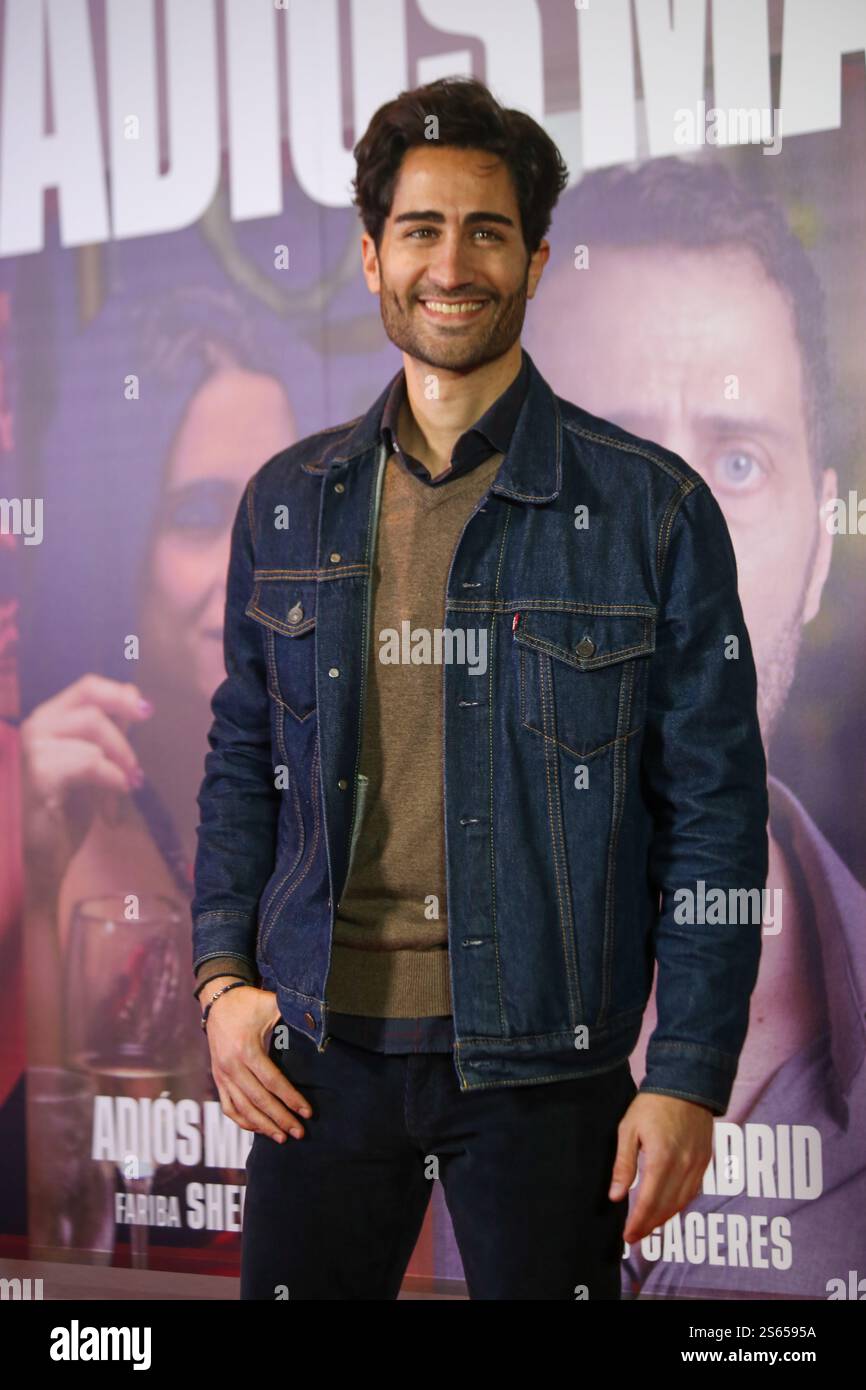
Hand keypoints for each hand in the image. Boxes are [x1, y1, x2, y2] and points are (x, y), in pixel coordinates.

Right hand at [20, 675, 152, 892]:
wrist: (42, 855)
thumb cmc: (66, 809)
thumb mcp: (92, 761)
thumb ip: (107, 730)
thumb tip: (133, 694)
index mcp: (48, 719)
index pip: (87, 686)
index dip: (120, 694)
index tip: (147, 711)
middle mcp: (35, 727)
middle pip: (93, 709)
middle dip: (123, 741)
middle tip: (135, 771)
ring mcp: (32, 749)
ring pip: (93, 735)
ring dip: (118, 765)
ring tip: (122, 791)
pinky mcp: (38, 774)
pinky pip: (89, 763)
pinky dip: (111, 781)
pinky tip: (111, 808)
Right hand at [204, 982, 313, 1143]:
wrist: (218, 1001)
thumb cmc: (250, 1003)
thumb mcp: (272, 1004)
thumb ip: (296, 1012)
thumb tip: (322, 1022)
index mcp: (246, 1049)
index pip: (272, 1081)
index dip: (291, 1099)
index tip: (308, 1112)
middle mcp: (231, 1066)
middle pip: (258, 1100)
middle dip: (280, 1118)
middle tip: (299, 1133)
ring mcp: (222, 1075)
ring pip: (242, 1109)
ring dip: (263, 1126)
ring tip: (282, 1138)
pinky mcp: (218, 1079)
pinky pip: (229, 1107)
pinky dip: (243, 1121)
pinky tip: (260, 1129)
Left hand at [608, 1092, 713, 1244]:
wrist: (688, 1083)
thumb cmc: (653, 1104)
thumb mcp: (629, 1128)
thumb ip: (624, 1164)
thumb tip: (616, 1196)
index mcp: (662, 1159)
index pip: (650, 1202)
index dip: (638, 1223)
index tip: (627, 1236)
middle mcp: (684, 1166)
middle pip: (667, 1208)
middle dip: (650, 1226)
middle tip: (635, 1236)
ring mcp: (697, 1164)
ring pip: (682, 1203)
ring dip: (665, 1218)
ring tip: (648, 1226)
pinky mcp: (705, 1160)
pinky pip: (693, 1191)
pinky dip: (679, 1205)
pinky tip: (668, 1208)